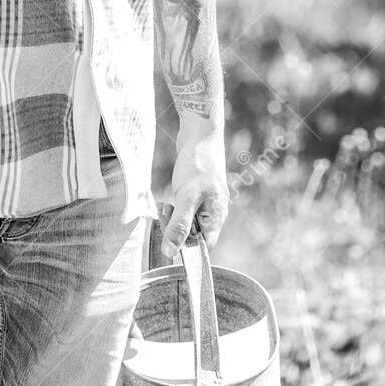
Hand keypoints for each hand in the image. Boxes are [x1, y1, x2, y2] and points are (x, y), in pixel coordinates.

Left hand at [160, 121, 228, 259]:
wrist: (200, 132)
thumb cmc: (198, 163)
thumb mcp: (186, 197)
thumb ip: (179, 226)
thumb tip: (170, 253)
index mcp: (218, 215)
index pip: (204, 246)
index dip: (187, 248)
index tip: (169, 241)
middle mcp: (214, 210)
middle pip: (193, 235)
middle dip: (176, 229)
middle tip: (167, 213)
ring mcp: (205, 201)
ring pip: (186, 221)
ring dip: (173, 218)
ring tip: (167, 204)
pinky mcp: (195, 192)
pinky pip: (183, 209)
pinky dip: (173, 207)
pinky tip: (168, 199)